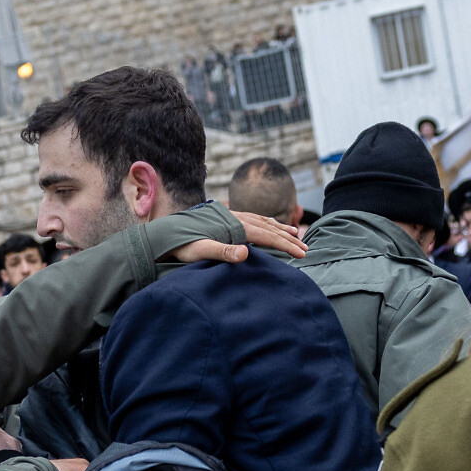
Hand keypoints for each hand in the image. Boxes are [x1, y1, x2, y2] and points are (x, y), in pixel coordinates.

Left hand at [169, 209, 306, 263]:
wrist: (165, 233)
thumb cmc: (182, 246)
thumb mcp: (201, 251)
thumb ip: (223, 252)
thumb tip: (245, 253)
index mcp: (235, 227)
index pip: (268, 236)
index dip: (286, 246)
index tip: (302, 254)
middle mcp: (236, 218)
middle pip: (269, 228)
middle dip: (288, 239)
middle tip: (306, 249)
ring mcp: (231, 216)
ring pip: (263, 221)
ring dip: (279, 228)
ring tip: (295, 233)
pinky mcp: (225, 217)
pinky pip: (252, 218)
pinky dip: (265, 222)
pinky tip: (267, 225)